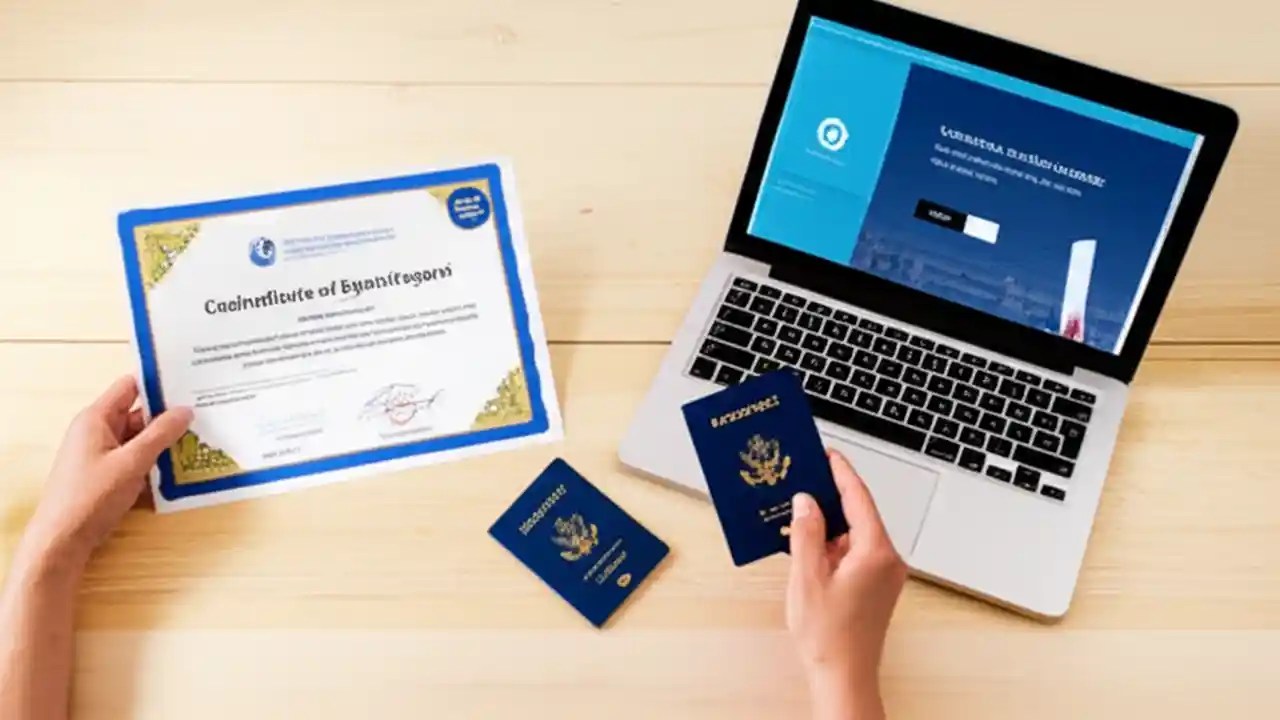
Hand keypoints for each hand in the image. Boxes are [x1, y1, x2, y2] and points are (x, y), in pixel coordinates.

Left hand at [18, 376, 192, 571]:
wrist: (62, 539)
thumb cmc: (92, 496)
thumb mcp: (132, 462)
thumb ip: (161, 434)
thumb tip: (186, 411)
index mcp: (97, 418)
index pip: (131, 387)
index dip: (158, 383)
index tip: (190, 383)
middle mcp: (98, 431)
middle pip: (139, 414)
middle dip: (169, 416)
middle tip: (205, 414)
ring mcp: (102, 453)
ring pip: (140, 438)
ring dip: (165, 441)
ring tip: (200, 440)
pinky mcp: (108, 473)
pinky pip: (136, 458)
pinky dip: (155, 460)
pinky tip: (180, 466)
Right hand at [786, 449, 907, 719]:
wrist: (844, 676)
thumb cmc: (829, 637)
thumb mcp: (807, 577)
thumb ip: (806, 533)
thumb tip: (807, 502)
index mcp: (875, 552)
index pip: (859, 498)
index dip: (841, 472)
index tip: (828, 454)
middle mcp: (887, 560)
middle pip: (859, 514)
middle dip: (831, 497)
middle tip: (806, 478)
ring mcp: (885, 574)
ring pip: (856, 534)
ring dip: (829, 524)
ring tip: (799, 513)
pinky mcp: (877, 586)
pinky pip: (856, 552)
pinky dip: (834, 544)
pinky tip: (809, 545)